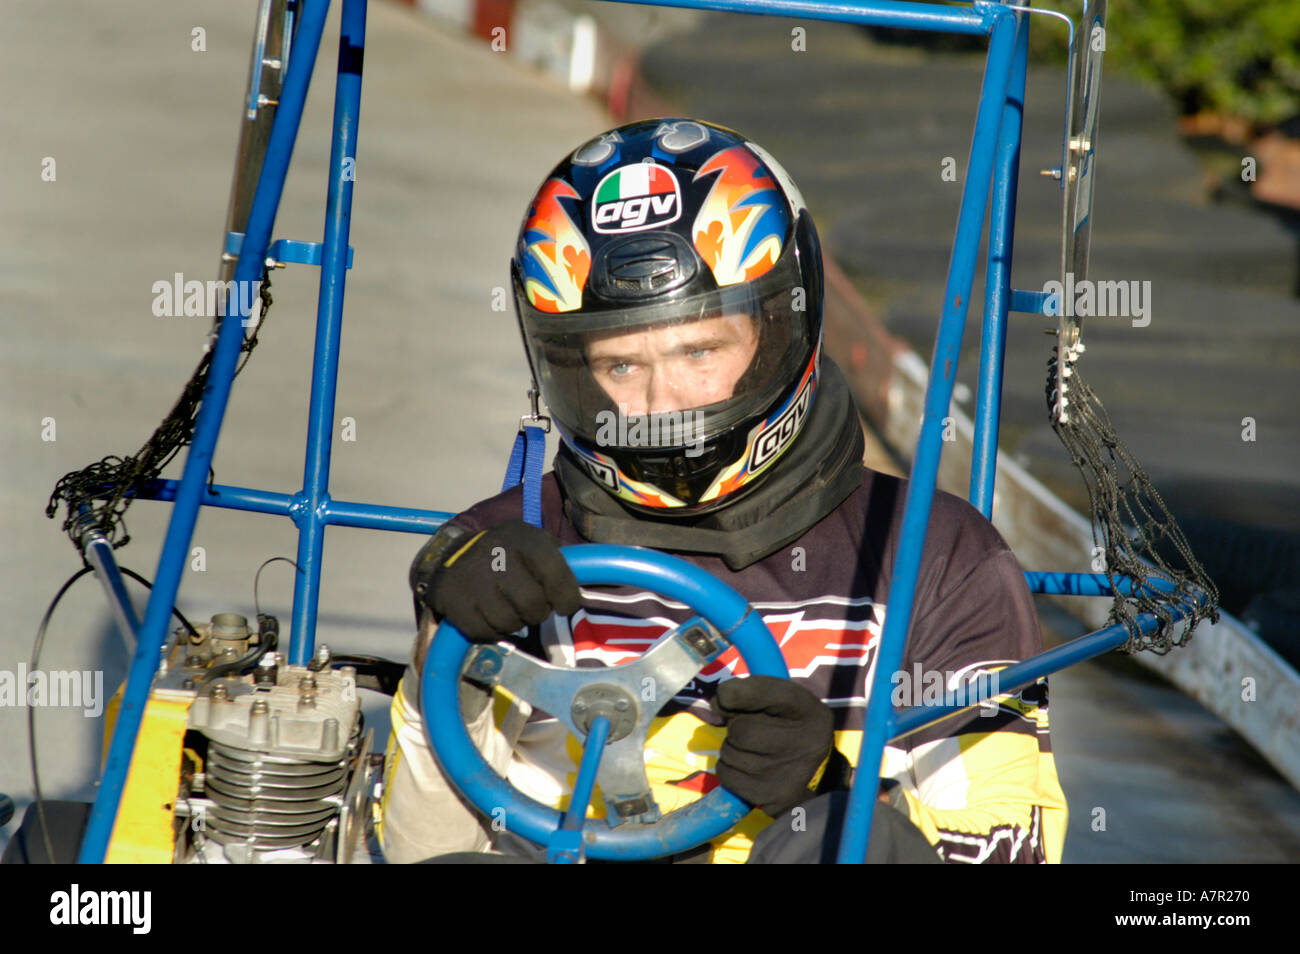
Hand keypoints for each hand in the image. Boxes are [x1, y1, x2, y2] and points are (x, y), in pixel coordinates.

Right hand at [418, 520, 581, 642]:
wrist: (451, 556)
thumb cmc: (507, 553)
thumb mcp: (535, 543)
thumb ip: (563, 560)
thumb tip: (600, 580)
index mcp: (524, 541)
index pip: (556, 576)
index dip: (566, 597)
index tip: (564, 604)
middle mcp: (498, 558)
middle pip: (534, 607)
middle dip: (537, 612)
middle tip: (530, 605)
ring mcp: (475, 583)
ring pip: (511, 623)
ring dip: (515, 622)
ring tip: (508, 607)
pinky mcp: (457, 605)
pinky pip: (487, 633)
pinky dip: (493, 631)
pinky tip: (489, 614)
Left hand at [712, 675, 833, 817]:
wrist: (813, 771)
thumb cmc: (787, 727)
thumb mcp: (778, 701)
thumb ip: (747, 693)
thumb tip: (714, 707)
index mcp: (808, 710)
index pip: (765, 692)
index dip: (737, 692)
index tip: (724, 696)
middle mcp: (806, 742)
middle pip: (742, 729)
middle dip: (735, 729)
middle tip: (748, 731)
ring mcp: (790, 774)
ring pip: (730, 754)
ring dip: (731, 749)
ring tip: (751, 751)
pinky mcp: (773, 798)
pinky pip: (727, 777)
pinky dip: (728, 770)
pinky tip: (746, 769)